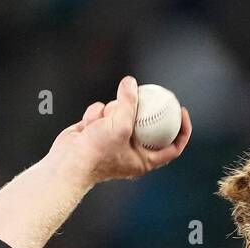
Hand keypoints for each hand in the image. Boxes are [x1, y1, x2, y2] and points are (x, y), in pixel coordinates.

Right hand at [49, 75, 192, 186]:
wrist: (67, 163)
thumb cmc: (96, 152)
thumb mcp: (120, 125)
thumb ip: (129, 103)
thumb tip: (131, 83)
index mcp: (145, 160)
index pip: (173, 146)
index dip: (182, 129)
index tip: (181, 110)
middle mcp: (132, 151)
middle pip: (147, 123)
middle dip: (142, 108)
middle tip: (148, 92)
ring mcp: (115, 140)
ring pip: (121, 113)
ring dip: (111, 112)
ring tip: (100, 124)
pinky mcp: (99, 130)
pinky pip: (103, 112)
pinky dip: (95, 115)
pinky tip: (86, 126)